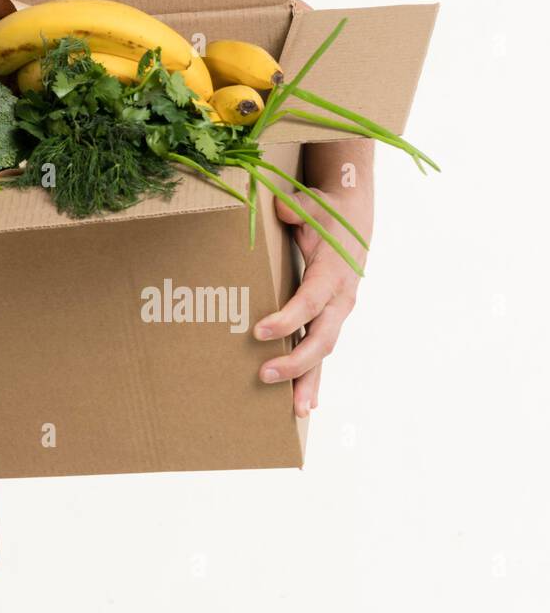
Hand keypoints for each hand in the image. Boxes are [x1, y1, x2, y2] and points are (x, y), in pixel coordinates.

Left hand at [251, 182, 369, 416]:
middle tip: (264, 375)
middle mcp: (339, 299)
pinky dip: (313, 377)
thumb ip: (297, 208)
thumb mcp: (312, 203)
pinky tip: (302, 402)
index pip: (309, 302)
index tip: (259, 332)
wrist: (353, 221)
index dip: (287, 319)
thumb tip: (282, 208)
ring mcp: (337, 313)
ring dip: (309, 380)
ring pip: (324, 352)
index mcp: (332, 274)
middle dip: (296, 361)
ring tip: (296, 410)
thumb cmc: (326, 213)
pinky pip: (321, 351)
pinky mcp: (330, 319)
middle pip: (321, 337)